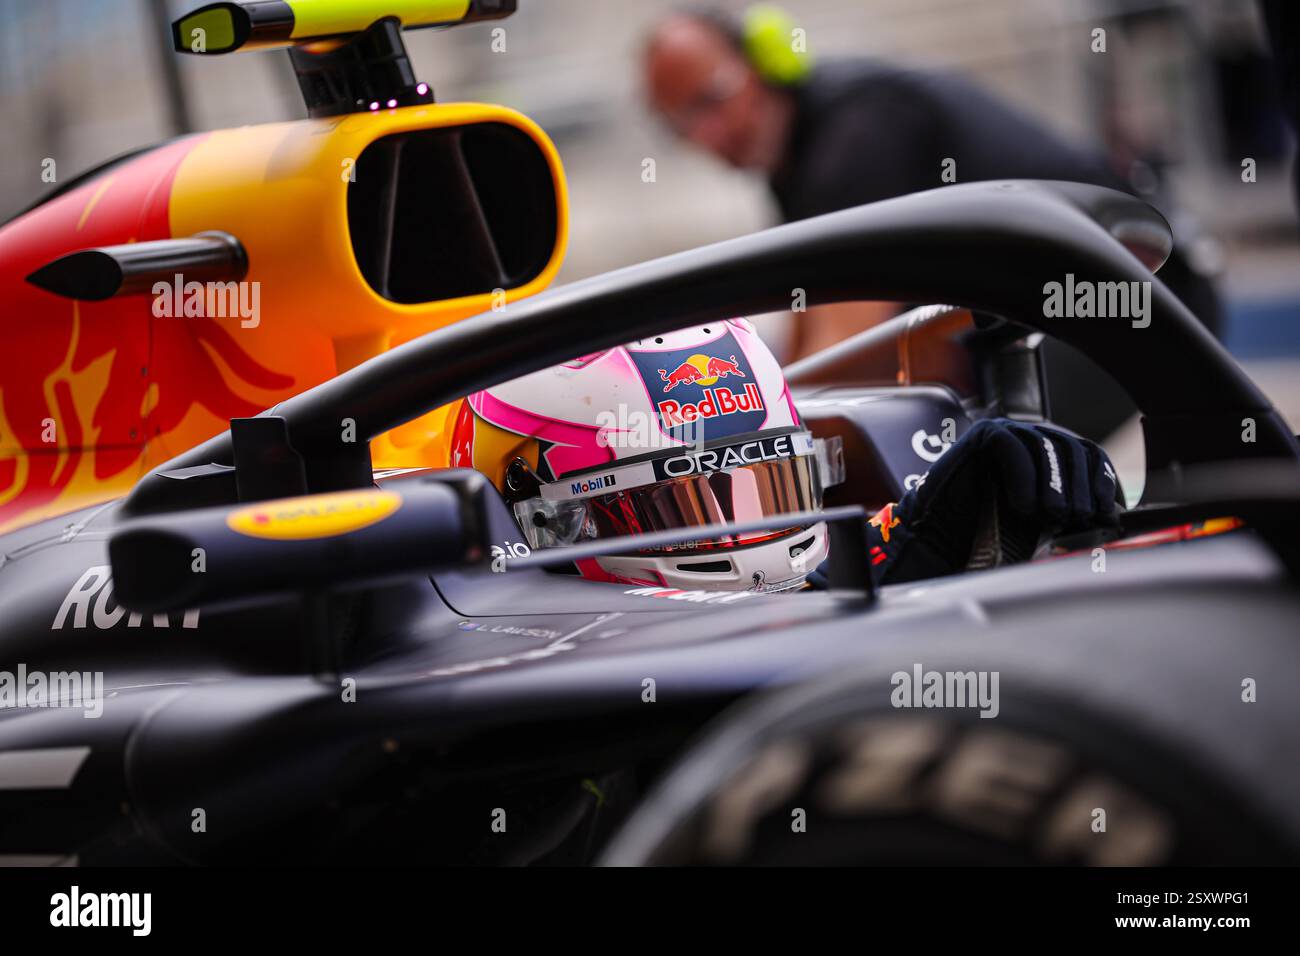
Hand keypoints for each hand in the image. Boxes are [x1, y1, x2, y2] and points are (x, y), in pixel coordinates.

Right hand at [868, 418, 1121, 583]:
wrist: (941, 538)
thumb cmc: (991, 534)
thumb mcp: (1043, 524)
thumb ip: (1071, 514)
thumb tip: (1111, 518)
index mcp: (1049, 455)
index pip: (1089, 454)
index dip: (1103, 481)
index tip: (1110, 511)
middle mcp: (1030, 437)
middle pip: (1073, 448)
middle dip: (1082, 486)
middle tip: (1080, 518)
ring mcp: (1006, 432)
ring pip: (1047, 444)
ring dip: (1057, 484)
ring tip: (1054, 516)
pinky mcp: (981, 436)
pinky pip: (1011, 446)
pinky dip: (1023, 477)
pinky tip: (1023, 506)